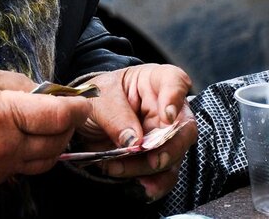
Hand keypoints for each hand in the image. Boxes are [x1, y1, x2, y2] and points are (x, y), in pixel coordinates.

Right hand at [0, 64, 91, 191]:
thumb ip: (19, 83)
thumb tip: (47, 92)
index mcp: (3, 116)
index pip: (57, 116)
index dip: (77, 108)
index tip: (83, 101)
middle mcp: (5, 147)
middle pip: (57, 143)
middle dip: (68, 126)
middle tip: (65, 111)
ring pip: (45, 162)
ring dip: (54, 144)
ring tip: (47, 126)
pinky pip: (24, 170)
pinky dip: (32, 155)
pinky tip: (24, 140)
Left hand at [75, 64, 196, 200]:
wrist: (85, 118)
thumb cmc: (97, 97)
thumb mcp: (98, 100)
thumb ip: (115, 117)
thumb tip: (134, 142)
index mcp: (155, 82)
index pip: (175, 82)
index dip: (175, 98)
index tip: (167, 115)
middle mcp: (167, 108)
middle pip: (183, 126)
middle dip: (170, 146)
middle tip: (152, 158)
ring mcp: (165, 135)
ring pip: (173, 154)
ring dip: (150, 167)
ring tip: (120, 168)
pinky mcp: (158, 157)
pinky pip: (165, 173)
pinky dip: (156, 183)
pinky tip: (143, 186)